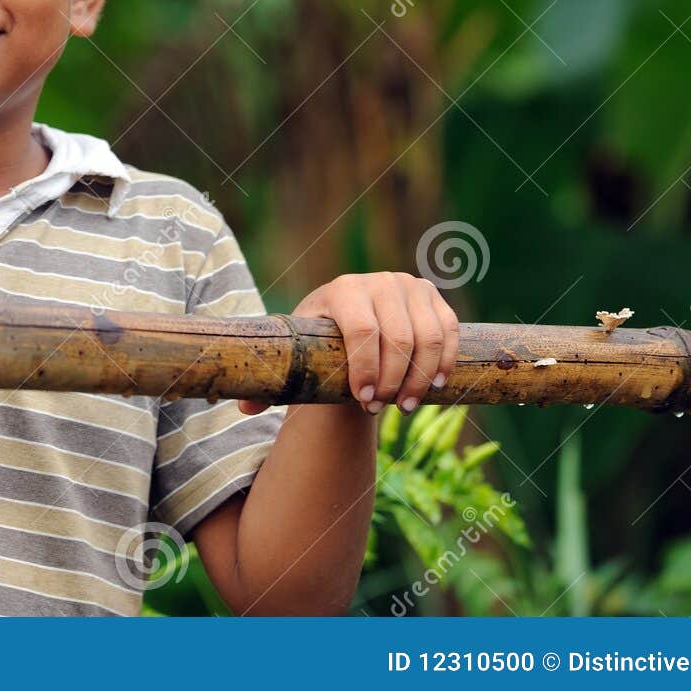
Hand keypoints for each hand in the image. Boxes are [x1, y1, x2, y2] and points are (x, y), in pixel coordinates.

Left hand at [239, 272, 457, 416]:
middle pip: (397, 337)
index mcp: (341, 290)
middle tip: (383, 409)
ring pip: (427, 337)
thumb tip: (242, 409)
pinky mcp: (433, 297)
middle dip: (392, 380)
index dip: (367, 370)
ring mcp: (409, 285)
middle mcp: (379, 281)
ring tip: (404, 404)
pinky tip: (432, 385)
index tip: (364, 401)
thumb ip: (270, 381)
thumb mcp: (296, 354)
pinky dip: (444, 360)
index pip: (362, 330)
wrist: (347, 321)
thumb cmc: (319, 342)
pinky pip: (448, 331)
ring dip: (418, 377)